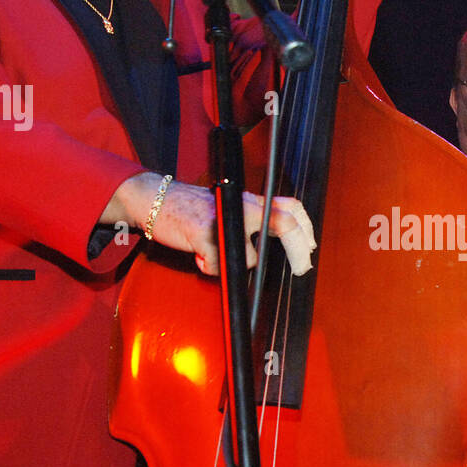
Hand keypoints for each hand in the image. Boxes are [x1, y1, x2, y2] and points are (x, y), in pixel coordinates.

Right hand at [105, 173, 315, 275]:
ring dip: (236, 264)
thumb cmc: (193, 209)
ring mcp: (224, 220)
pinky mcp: (205, 235)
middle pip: (284, 224)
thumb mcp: (229, 205)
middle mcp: (241, 205)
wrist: (155, 199)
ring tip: (214, 253)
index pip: (289, 206)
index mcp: (249, 200)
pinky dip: (208, 267)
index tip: (310, 248)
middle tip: (301, 268)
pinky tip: (198, 256)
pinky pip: (220, 265)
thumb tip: (284, 235)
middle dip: (298, 249)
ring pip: (252, 257)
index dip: (305, 228)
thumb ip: (254, 217)